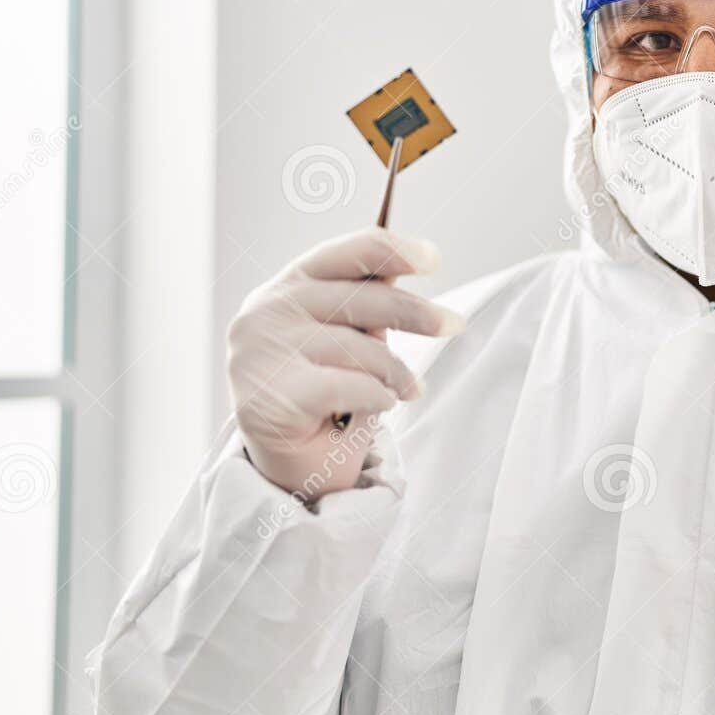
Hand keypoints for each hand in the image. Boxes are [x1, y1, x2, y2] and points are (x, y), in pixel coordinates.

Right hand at [227, 227, 463, 495]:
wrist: (289, 464)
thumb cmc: (324, 392)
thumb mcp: (344, 338)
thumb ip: (363, 306)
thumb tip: (401, 271)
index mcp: (286, 286)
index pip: (342, 255)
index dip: (391, 250)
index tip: (432, 258)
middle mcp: (266, 312)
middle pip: (361, 299)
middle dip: (416, 314)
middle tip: (454, 325)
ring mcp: (260, 353)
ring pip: (360, 349)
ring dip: (397, 373)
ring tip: (407, 389)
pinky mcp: (266, 397)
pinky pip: (349, 387)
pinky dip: (376, 397)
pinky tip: (379, 404)